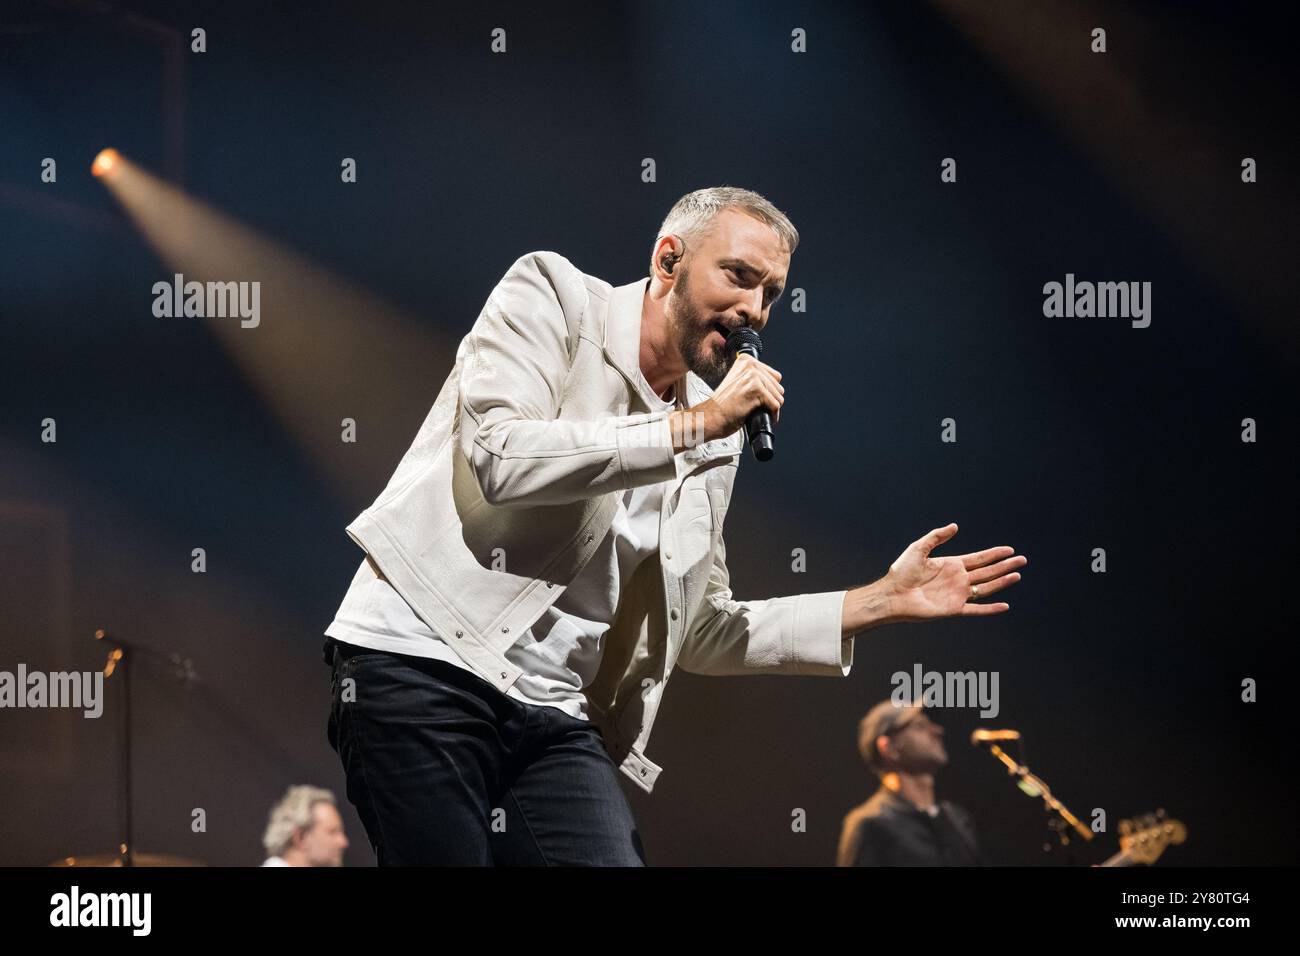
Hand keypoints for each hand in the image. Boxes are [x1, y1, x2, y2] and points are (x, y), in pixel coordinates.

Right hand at [691, 352, 783, 443]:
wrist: (710, 416)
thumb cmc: (722, 405)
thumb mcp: (738, 382)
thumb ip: (753, 378)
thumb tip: (773, 384)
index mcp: (745, 360)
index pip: (774, 375)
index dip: (770, 390)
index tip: (762, 398)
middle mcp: (750, 365)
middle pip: (778, 385)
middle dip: (772, 399)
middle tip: (759, 406)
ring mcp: (753, 376)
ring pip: (778, 395)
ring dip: (772, 407)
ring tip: (760, 411)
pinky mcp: (756, 390)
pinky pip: (776, 405)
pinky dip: (772, 415)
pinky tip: (762, 416)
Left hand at [883, 523, 1025, 620]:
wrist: (892, 595)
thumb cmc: (901, 572)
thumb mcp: (918, 548)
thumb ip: (936, 537)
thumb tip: (955, 526)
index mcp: (951, 565)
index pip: (978, 558)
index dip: (994, 554)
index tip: (1009, 550)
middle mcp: (957, 579)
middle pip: (987, 572)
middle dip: (1004, 565)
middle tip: (1022, 560)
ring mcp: (957, 594)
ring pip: (986, 588)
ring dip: (1002, 582)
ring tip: (1017, 575)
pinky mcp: (954, 609)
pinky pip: (976, 610)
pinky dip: (990, 609)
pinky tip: (1004, 606)